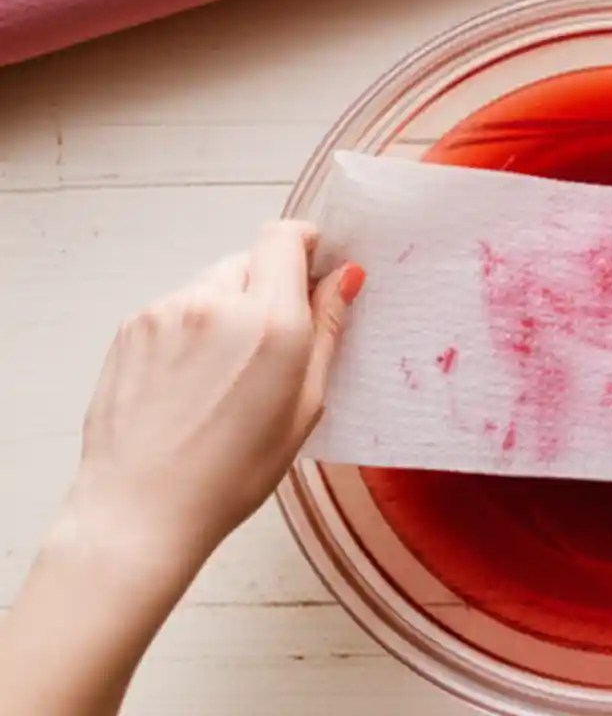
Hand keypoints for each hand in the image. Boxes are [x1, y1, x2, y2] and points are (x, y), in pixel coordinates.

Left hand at [68, 220, 364, 564]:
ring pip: (213, 284)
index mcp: (270, 323)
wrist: (141, 508)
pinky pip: (177, 307)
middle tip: (273, 345)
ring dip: (229, 310)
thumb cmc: (230, 474)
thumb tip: (345, 278)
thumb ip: (326, 331)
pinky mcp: (132, 325)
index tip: (314, 270)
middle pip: (252, 260)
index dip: (305, 246)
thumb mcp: (304, 406)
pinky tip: (193, 381)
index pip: (286, 237)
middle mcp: (215, 303)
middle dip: (269, 289)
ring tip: (226, 375)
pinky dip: (193, 329)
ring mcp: (166, 310)